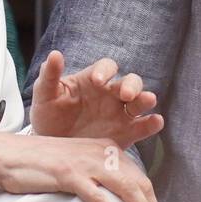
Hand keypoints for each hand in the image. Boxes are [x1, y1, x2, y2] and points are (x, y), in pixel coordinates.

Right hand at [0, 131, 162, 201]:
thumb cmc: (37, 163)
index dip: (149, 197)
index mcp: (103, 147)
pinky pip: (99, 199)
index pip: (136, 174)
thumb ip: (93, 175)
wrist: (6, 155)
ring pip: (126, 188)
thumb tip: (110, 200)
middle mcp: (99, 152)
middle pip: (137, 181)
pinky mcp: (70, 175)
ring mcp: (85, 162)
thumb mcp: (73, 164)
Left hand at [29, 52, 163, 149]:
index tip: (97, 81)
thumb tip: (54, 54)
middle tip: (125, 94)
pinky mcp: (125, 134)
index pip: (106, 67)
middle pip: (130, 81)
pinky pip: (142, 127)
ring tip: (148, 101)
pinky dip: (152, 123)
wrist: (53, 146)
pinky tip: (155, 122)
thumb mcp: (45, 95)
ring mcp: (120, 114)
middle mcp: (111, 94)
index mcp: (93, 80)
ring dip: (145, 100)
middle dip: (131, 85)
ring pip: (140, 102)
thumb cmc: (49, 114)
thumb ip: (49, 76)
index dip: (105, 71)